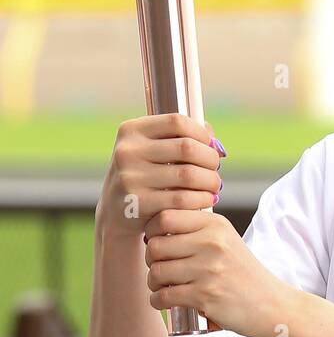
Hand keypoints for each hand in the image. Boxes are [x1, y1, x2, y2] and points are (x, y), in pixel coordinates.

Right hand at [96, 112, 223, 238]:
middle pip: (187, 147)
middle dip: (210, 159)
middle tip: (216, 169)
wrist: (115, 214)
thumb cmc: (144, 176)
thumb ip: (180, 137)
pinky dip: (201, 198)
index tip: (209, 145)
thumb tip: (212, 138)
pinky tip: (206, 199)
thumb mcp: (151, 150)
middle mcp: (127, 152)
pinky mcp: (137, 204)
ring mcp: (130, 178)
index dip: (200, 133)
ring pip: (188, 174)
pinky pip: (182, 199)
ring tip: (214, 185)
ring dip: (210, 181)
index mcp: (131, 131)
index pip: (177, 121)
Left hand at [143, 208, 283, 336]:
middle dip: (150, 260)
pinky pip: (163, 297)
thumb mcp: (225, 239)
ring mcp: (209, 269)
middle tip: (159, 267)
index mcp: (215, 224)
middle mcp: (212, 243)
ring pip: (156, 272)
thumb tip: (154, 224)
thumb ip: (197, 228)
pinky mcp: (205, 296)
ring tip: (163, 286)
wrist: (269, 304)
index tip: (156, 241)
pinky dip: (157, 301)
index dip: (151, 230)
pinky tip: (165, 301)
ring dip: (153, 283)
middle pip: (156, 246)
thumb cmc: (241, 272)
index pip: (165, 216)